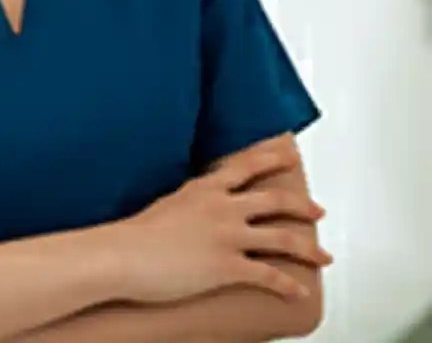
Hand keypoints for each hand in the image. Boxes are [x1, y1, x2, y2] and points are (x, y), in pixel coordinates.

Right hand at [112, 148, 333, 303]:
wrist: (121, 256)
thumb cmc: (132, 236)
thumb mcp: (164, 206)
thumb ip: (187, 204)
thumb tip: (191, 209)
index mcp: (204, 189)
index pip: (246, 166)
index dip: (271, 159)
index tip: (289, 154)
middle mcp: (223, 208)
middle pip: (276, 200)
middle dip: (302, 205)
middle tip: (317, 210)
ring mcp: (228, 237)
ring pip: (283, 237)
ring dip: (309, 248)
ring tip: (323, 255)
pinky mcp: (228, 267)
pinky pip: (269, 276)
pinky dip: (289, 285)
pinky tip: (300, 292)